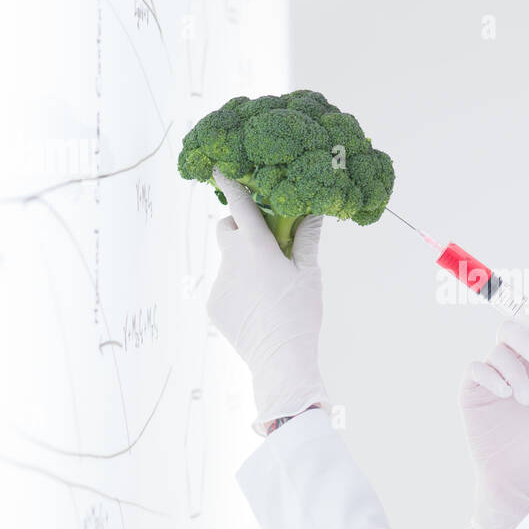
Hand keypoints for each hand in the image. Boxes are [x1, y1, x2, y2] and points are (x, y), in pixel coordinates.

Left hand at [207, 172, 328, 436]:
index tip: (219, 167)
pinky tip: (260, 307)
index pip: (240, 205)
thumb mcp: (309, 273)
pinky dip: (240, 289)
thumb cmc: (300, 314)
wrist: (280, 360)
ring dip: (244, 264)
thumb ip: (307, 238)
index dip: (230, 183)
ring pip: (229, 261)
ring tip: (269, 288)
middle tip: (265, 242)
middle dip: (240, 227)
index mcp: (256, 248)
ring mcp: (220, 284)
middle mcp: (231, 261)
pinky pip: (226, 286)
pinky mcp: (215, 305)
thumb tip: (313, 210)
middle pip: (226, 228)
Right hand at [459, 293, 528, 528]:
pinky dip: (492, 375)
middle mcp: (516, 365)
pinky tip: (505, 394)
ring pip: (498, 349)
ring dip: (516, 371)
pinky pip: (476, 368)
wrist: (524, 476)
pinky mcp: (473, 392)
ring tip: (526, 400)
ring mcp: (493, 377)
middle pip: (514, 327)